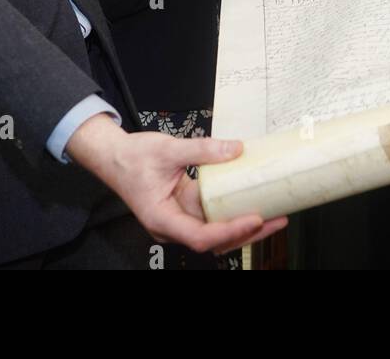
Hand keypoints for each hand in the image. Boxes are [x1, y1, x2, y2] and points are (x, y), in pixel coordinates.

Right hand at [67, 114, 286, 253]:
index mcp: (162, 219)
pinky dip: (232, 212)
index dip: (230, 231)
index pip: (201, 236)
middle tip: (276, 219)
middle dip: (247, 232)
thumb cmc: (130, 158)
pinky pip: (212, 216)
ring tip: (272, 214)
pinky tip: (252, 202)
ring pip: (216, 231)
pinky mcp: (186, 210)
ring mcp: (180, 219)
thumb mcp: (167, 149)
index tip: (254, 219)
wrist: (112, 156)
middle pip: (215, 239)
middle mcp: (172, 226)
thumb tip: (235, 150)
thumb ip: (202, 150)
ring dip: (244, 226)